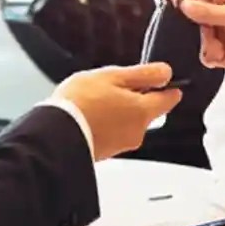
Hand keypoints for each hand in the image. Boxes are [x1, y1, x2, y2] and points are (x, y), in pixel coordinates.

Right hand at [53, 63, 181, 160]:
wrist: (55, 134)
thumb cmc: (80, 102)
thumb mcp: (113, 76)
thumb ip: (143, 74)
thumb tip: (166, 72)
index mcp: (143, 111)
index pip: (170, 99)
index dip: (166, 86)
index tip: (158, 79)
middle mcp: (138, 132)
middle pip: (148, 111)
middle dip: (135, 98)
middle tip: (113, 86)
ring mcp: (123, 145)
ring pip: (130, 121)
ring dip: (119, 111)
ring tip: (95, 101)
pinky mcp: (107, 152)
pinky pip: (115, 133)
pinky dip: (108, 123)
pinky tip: (90, 115)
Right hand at [169, 0, 224, 79]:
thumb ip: (206, 11)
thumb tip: (180, 3)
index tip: (174, 5)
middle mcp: (217, 8)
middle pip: (189, 11)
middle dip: (189, 24)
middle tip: (197, 30)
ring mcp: (216, 29)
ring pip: (193, 34)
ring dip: (203, 41)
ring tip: (217, 46)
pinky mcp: (217, 49)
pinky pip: (202, 50)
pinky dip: (209, 54)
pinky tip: (221, 56)